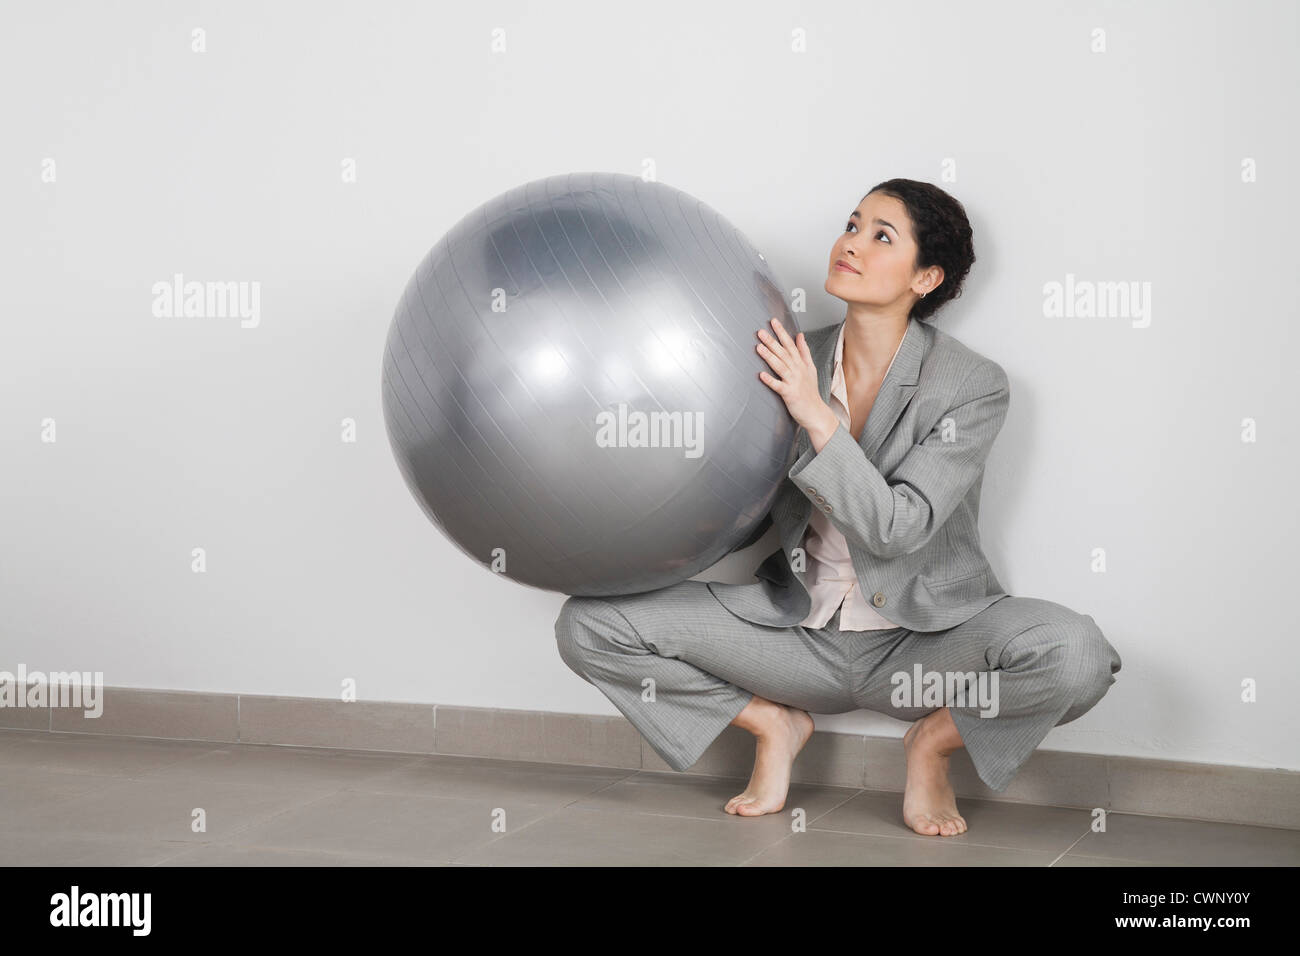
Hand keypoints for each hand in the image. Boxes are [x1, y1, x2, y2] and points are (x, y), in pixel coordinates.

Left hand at [756, 318, 835, 436]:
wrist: (816, 412)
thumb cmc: (811, 392)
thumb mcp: (810, 368)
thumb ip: (804, 351)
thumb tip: (800, 336)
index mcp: (801, 364)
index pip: (790, 344)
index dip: (781, 332)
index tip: (773, 322)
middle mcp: (797, 370)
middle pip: (783, 353)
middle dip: (772, 341)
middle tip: (761, 332)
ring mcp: (793, 382)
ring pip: (780, 366)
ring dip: (769, 356)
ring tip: (759, 347)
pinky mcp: (789, 394)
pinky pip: (778, 386)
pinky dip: (770, 380)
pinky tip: (761, 375)